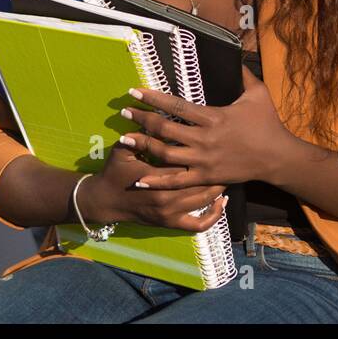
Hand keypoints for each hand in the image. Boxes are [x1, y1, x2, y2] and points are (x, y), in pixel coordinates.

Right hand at [76, 142, 226, 232]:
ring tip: (230, 171)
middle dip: (217, 168)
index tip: (218, 139)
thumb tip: (150, 114)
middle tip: (231, 153)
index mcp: (158, 178)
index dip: (203, 151)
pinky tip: (222, 202)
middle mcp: (169, 198)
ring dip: (219, 187)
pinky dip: (213, 215)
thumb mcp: (122, 151)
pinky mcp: (172, 224)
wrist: (106, 201)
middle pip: (202, 182)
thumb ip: (136, 135)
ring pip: (204, 200)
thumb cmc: (115, 172)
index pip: (187, 162)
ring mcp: (172, 214)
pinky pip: (199, 225)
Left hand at [119, 64, 293, 188]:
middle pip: (165, 129)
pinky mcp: (206, 177)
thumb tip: (234, 54)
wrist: (277, 158)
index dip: (153, 97)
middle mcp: (205, 138)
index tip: (135, 91)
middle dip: (141, 119)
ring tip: (124, 138)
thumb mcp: (258, 93)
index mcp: (213, 116)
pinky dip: (158, 180)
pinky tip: (140, 179)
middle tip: (124, 112)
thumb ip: (242, 74)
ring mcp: (204, 160)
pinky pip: (177, 181)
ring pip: (166, 154)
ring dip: (143, 145)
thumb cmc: (267, 124)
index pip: (176, 105)